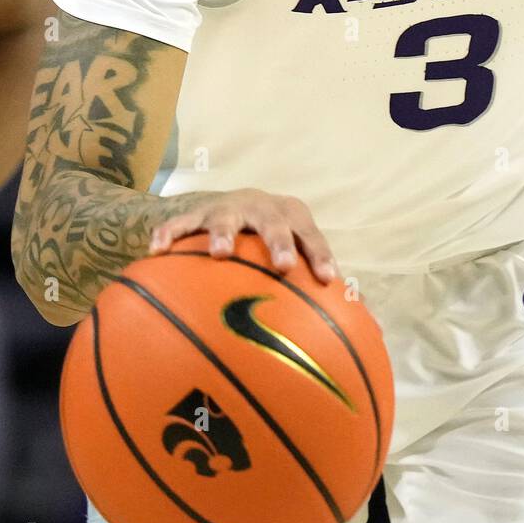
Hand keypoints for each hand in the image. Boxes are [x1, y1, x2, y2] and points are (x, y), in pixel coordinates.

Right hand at [148, 188, 339, 281]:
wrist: (235, 201)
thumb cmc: (275, 240)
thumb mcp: (298, 251)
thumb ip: (320, 283)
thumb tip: (367, 321)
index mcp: (292, 216)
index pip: (311, 236)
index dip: (320, 255)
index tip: (327, 279)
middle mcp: (260, 207)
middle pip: (273, 221)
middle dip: (280, 241)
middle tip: (283, 265)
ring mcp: (226, 209)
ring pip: (225, 218)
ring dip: (224, 233)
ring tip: (220, 253)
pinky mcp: (195, 214)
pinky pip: (179, 224)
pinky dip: (168, 234)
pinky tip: (156, 251)